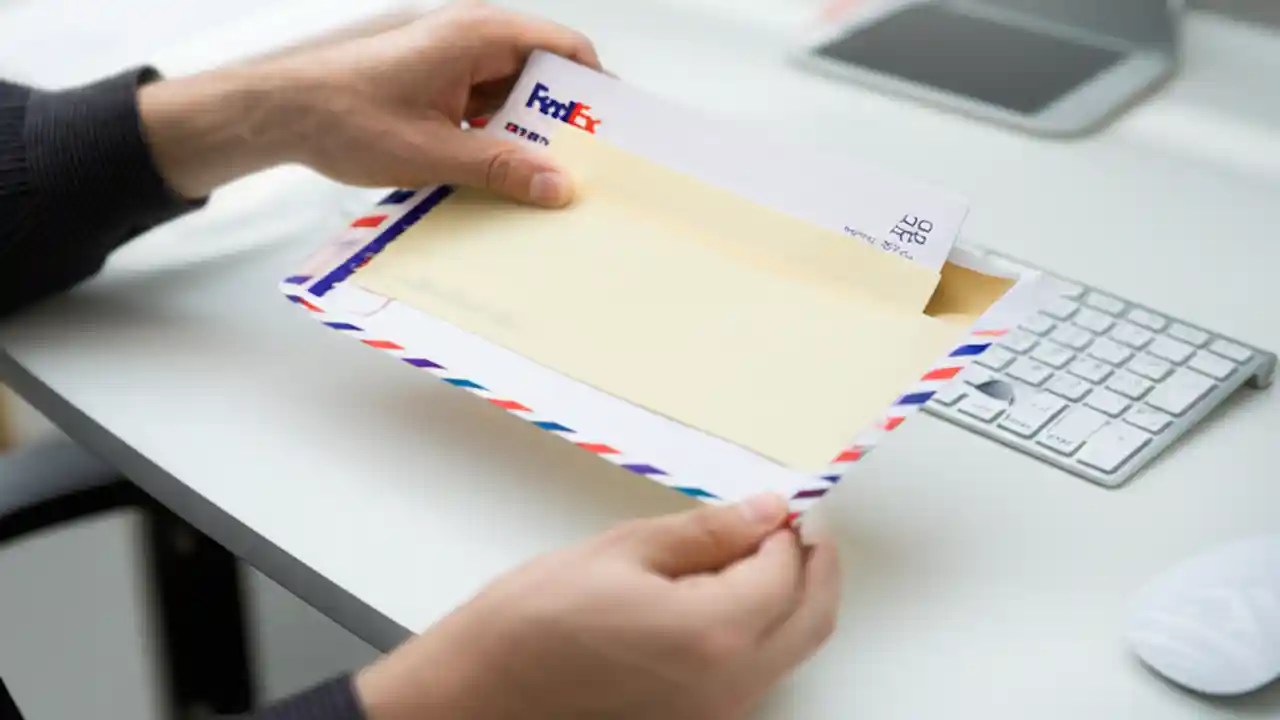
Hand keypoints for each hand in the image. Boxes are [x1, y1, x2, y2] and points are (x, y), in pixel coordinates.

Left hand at [139, 2, 599, 204]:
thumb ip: (502, 168)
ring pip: (512, 90)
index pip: (564, 48)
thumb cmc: (344, 117)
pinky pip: (483, 100)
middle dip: (561, 119)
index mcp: (476, 36)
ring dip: (526, 131)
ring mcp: (450, 55)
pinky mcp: (434, 77)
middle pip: (541, 71)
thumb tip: (559, 185)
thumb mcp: (433, 153)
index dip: (595, 89)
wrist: (278, 112)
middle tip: (580, 168)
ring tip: (541, 178)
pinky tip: (499, 171)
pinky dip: (496, 132)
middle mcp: (468, 35)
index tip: (612, 132)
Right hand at [355, 494, 839, 719]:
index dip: (788, 529)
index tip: (776, 503)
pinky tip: (728, 598)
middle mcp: (730, 685)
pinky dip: (763, 631)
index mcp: (713, 633)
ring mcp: (717, 714)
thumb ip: (705, 533)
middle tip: (797, 526)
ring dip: (791, 599)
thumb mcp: (621, 551)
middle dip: (815, 565)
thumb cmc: (535, 619)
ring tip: (758, 554)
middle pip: (812, 620)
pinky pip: (758, 674)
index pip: (785, 570)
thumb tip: (763, 512)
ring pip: (790, 650)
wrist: (483, 693)